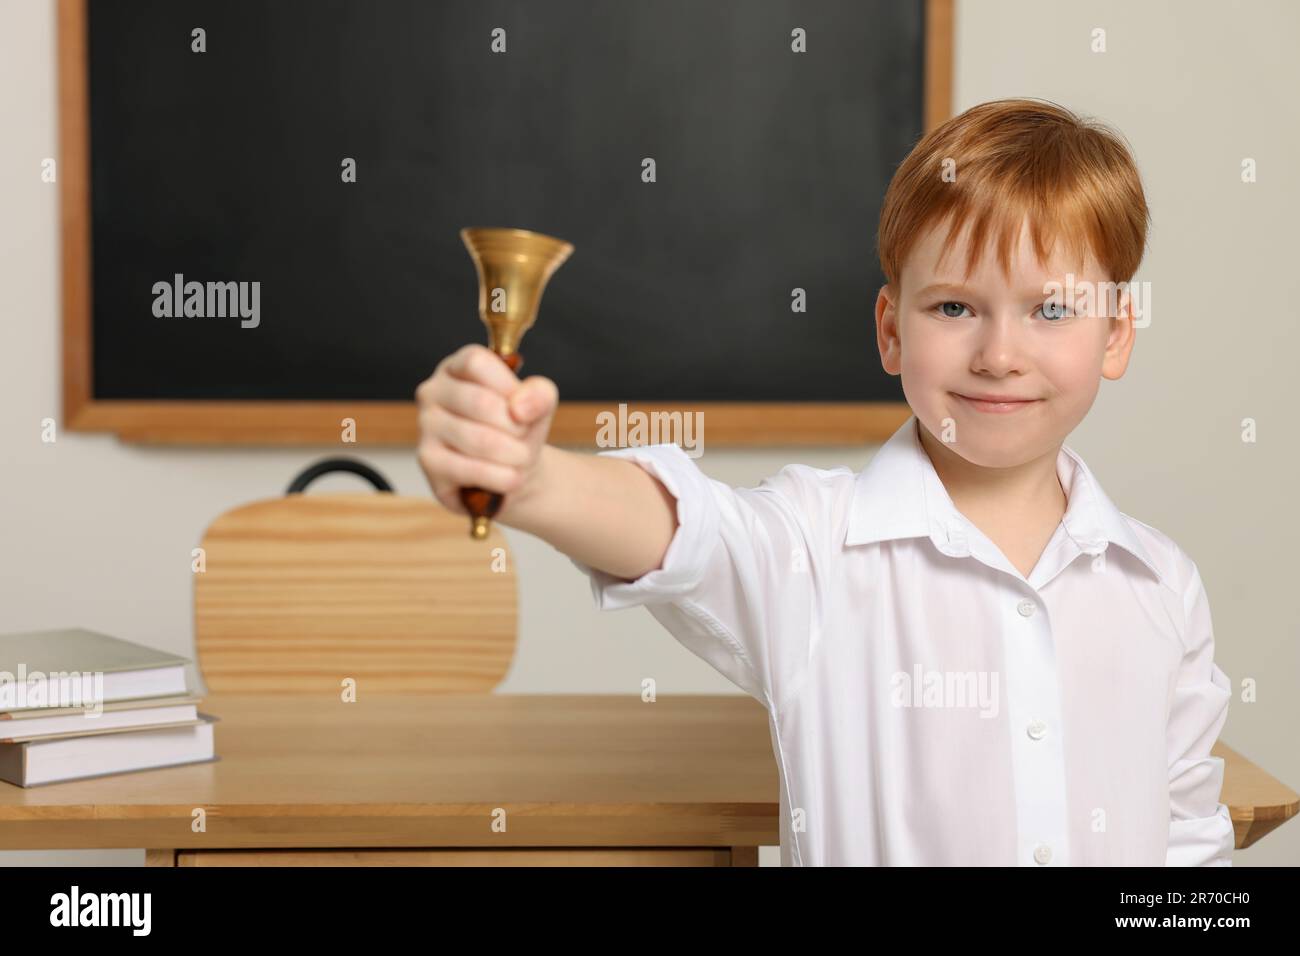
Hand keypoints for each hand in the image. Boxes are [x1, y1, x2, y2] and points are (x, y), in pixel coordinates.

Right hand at [415, 343, 558, 516]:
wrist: (511, 471)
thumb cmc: (518, 429)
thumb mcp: (538, 404)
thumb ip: (540, 394)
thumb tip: (519, 408)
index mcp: (457, 367)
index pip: (476, 362)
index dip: (508, 386)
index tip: (523, 407)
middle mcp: (433, 391)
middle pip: (480, 402)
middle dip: (516, 427)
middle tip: (524, 437)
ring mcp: (426, 426)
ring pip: (479, 439)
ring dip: (514, 454)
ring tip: (520, 458)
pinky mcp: (428, 460)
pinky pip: (472, 470)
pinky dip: (502, 477)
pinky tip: (510, 477)